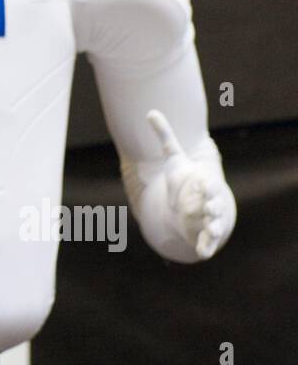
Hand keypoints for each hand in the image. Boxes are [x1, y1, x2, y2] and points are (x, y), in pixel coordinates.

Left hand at [147, 110, 230, 259]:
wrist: (196, 204)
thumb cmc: (185, 180)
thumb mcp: (174, 159)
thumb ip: (165, 137)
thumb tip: (150, 111)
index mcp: (203, 184)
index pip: (206, 183)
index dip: (204, 183)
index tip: (200, 182)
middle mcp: (209, 202)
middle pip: (214, 203)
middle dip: (213, 204)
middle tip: (209, 205)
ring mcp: (208, 219)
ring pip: (214, 223)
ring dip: (213, 226)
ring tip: (211, 229)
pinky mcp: (205, 235)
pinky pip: (208, 242)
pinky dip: (206, 247)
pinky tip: (202, 253)